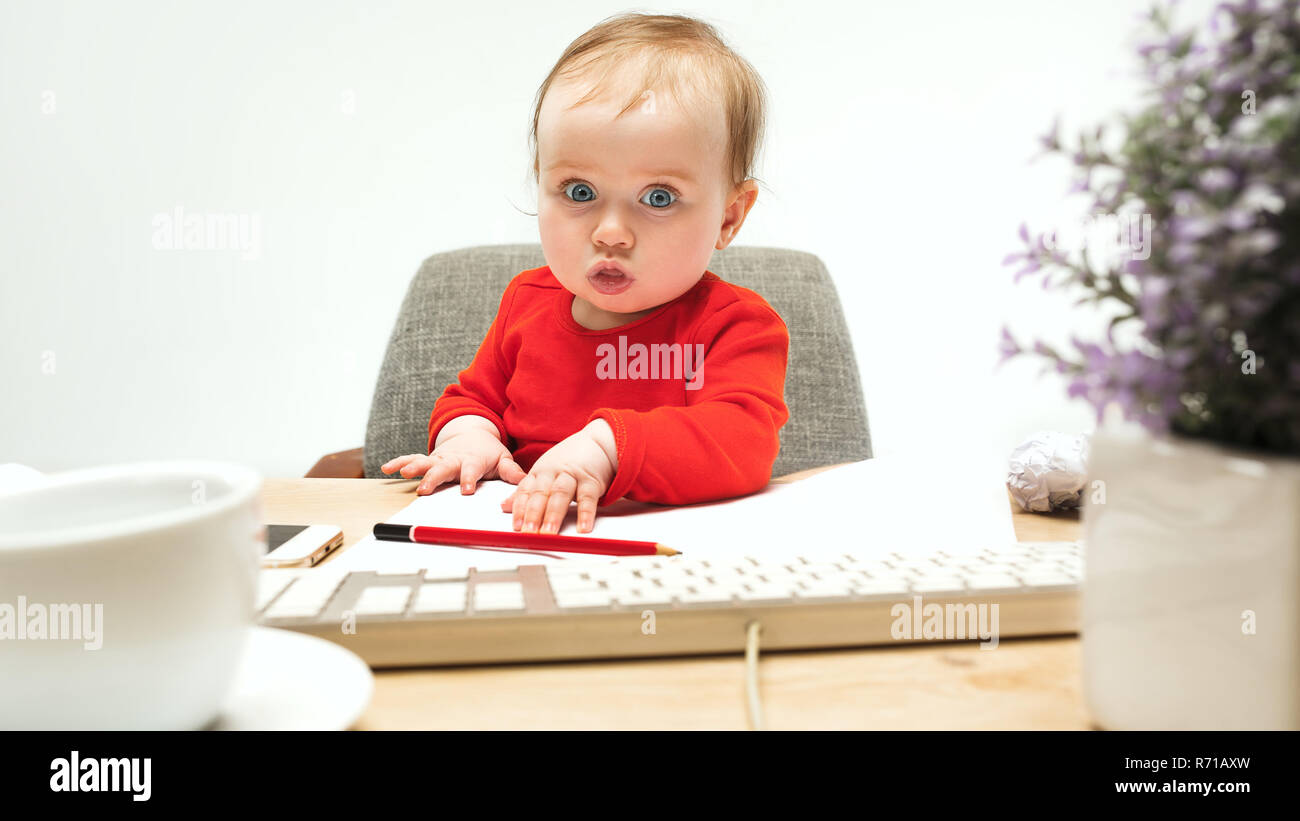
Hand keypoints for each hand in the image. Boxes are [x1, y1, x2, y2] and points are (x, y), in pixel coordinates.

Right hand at [381, 418, 525, 494]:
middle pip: (443, 468)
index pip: (471, 471)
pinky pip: (411, 458)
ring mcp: (439, 458)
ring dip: (413, 467)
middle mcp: (454, 459)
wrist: (473, 434)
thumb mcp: (503, 459)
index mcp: (473, 461)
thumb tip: (526, 482)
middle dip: (434, 478)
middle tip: (424, 489)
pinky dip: (399, 462)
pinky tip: (386, 468)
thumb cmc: (488, 452)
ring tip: (403, 473)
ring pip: (425, 462)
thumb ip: (512, 472)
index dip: (469, 479)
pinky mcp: (428, 459)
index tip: (466, 490)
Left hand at [501, 420, 617, 533]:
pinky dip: (585, 513)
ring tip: (549, 533)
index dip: (519, 509)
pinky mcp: (591, 481)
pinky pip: (588, 498)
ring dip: (553, 514)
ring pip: (560, 494)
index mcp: (539, 472)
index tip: (516, 526)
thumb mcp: (543, 472)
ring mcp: (572, 476)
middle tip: (529, 532)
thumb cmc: (569, 461)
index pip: (525, 492)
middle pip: (541, 494)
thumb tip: (504, 506)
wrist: (597, 442)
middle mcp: (553, 473)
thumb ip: (526, 491)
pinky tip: (583, 527)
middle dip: (533, 514)